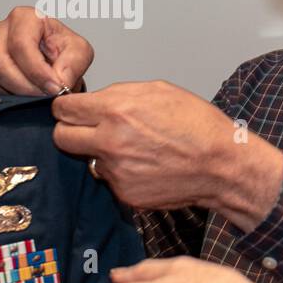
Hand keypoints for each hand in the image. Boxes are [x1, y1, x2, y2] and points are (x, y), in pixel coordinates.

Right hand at [0, 6, 93, 95]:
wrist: (51, 61)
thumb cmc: (62, 50)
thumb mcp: (79, 52)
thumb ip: (73, 64)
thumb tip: (58, 81)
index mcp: (24, 18)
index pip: (21, 44)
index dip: (36, 70)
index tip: (53, 88)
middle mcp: (0, 31)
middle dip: (23, 85)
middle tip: (43, 97)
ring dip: (16, 93)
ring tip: (38, 98)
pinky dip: (9, 97)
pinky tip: (26, 97)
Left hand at [52, 80, 282, 227]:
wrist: (221, 166)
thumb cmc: (196, 126)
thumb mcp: (158, 91)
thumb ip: (118, 94)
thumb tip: (93, 100)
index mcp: (116, 110)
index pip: (63, 109)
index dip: (66, 109)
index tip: (70, 111)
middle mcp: (109, 141)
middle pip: (61, 137)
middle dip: (69, 131)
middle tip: (86, 130)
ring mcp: (114, 170)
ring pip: (85, 158)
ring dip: (98, 153)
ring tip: (129, 148)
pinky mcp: (122, 191)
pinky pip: (106, 177)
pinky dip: (118, 172)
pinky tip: (142, 165)